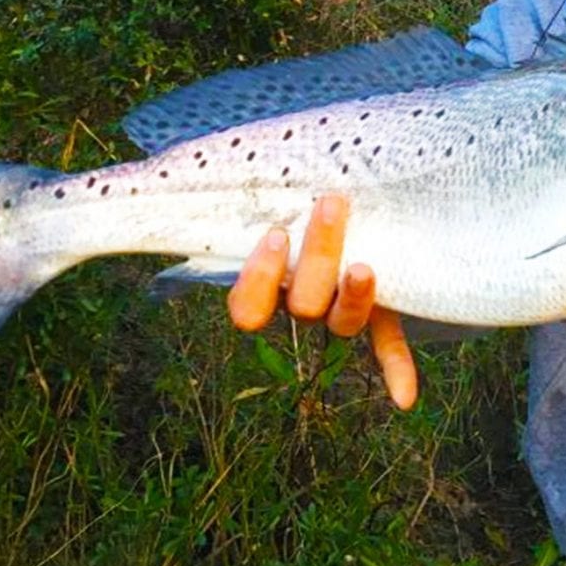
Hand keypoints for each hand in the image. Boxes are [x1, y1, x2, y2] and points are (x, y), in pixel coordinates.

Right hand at [227, 193, 418, 408]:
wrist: (341, 192)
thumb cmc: (293, 190)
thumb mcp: (267, 186)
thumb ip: (236, 183)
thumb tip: (161, 165)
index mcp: (267, 285)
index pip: (248, 309)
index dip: (259, 280)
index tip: (274, 233)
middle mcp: (301, 303)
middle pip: (304, 304)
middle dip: (318, 258)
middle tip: (330, 206)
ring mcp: (341, 310)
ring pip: (342, 320)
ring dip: (355, 297)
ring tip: (366, 264)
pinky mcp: (384, 308)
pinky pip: (387, 344)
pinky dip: (396, 369)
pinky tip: (404, 400)